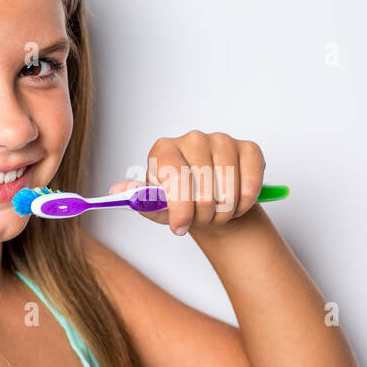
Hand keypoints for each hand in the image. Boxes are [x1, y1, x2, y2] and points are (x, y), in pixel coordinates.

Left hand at [108, 130, 266, 235]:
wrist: (208, 200)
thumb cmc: (178, 200)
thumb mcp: (155, 205)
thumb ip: (139, 199)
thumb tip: (116, 192)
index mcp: (163, 149)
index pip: (174, 177)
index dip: (180, 208)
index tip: (180, 227)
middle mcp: (192, 139)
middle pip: (202, 185)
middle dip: (202, 214)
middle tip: (200, 222)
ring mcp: (221, 140)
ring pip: (228, 185)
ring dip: (224, 211)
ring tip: (216, 215)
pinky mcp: (247, 147)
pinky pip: (251, 180)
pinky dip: (245, 201)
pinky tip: (236, 205)